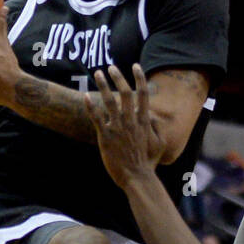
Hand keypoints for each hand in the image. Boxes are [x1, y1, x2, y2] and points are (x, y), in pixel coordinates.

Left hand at [84, 63, 165, 188]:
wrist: (137, 177)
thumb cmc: (148, 163)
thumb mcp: (159, 144)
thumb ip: (156, 129)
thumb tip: (154, 118)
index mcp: (144, 121)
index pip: (143, 94)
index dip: (140, 78)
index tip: (136, 66)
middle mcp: (131, 121)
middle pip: (125, 92)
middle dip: (118, 77)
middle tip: (111, 67)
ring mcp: (118, 128)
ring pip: (109, 101)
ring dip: (103, 85)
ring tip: (97, 74)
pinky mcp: (106, 137)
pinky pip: (97, 118)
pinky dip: (90, 106)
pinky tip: (84, 96)